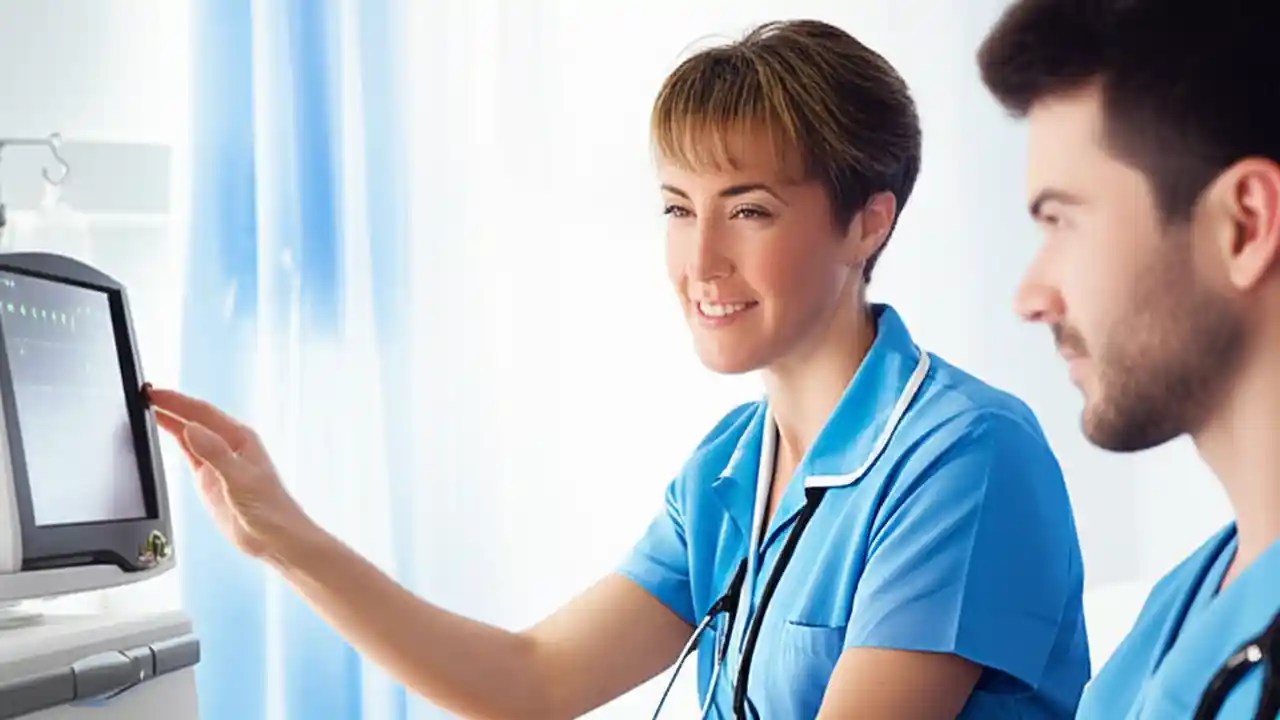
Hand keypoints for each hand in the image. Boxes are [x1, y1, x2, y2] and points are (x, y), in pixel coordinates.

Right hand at [147, 386, 313, 560]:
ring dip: (169, 420)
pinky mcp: (209, 479)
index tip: (153, 393)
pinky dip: (174, 441)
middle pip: (193, 418)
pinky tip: (162, 434)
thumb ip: (216, 454)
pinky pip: (188, 453)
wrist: (275, 538)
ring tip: (146, 407)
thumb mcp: (240, 479)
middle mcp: (228, 445)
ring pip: (189, 433)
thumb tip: (191, 429)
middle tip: (142, 394)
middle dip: (170, 405)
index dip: (176, 401)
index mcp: (240, 438)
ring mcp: (218, 461)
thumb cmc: (270, 508)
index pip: (202, 412)